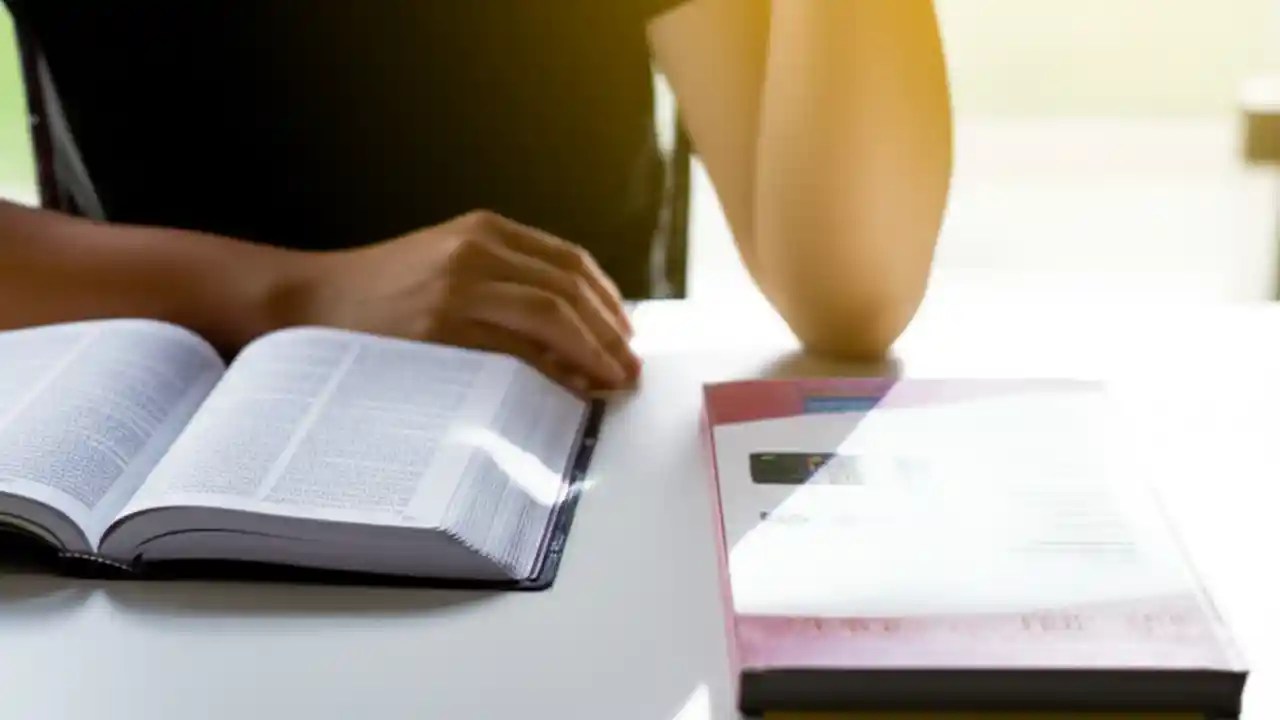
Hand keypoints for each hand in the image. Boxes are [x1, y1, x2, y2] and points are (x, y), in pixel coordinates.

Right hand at [296, 210, 640, 392]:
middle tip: (630, 368)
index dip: (609, 302)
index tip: (628, 334)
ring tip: (611, 381)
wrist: (309, 301)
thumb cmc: (382, 292)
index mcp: (485, 230)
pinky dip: (550, 372)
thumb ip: (505, 279)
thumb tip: (574, 328)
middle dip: (610, 333)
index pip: (571, 262)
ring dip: (592, 353)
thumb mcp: (447, 261)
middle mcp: (477, 251)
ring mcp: (458, 288)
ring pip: (551, 318)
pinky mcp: (439, 328)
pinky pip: (513, 352)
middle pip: (570, 290)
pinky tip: (567, 389)